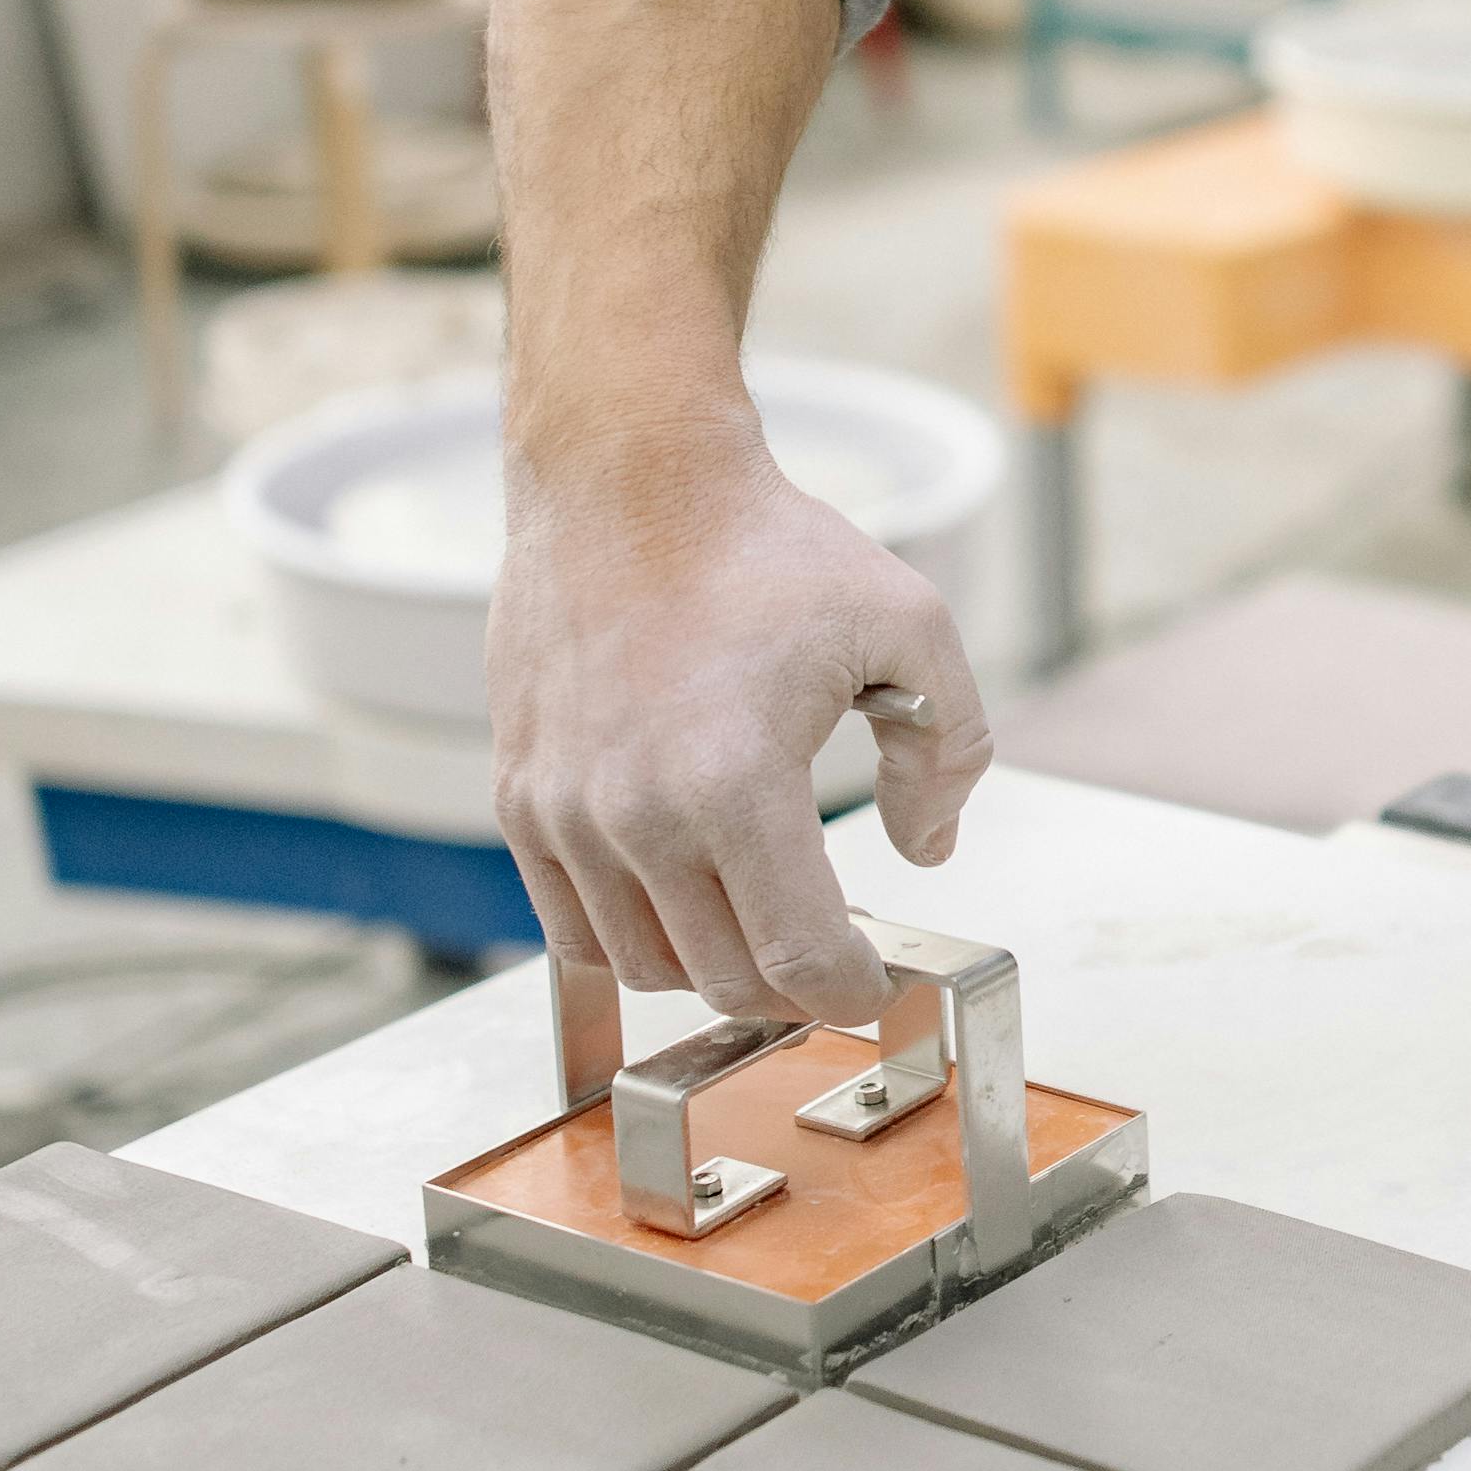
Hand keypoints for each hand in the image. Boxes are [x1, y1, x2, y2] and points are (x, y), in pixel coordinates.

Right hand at [490, 402, 992, 1027]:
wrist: (628, 477)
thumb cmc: (767, 546)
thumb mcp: (909, 625)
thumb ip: (949, 749)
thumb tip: (929, 848)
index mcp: (736, 783)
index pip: (799, 961)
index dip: (853, 993)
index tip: (877, 983)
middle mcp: (636, 814)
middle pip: (725, 982)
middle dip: (793, 987)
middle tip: (831, 952)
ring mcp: (565, 813)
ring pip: (645, 969)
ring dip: (713, 968)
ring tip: (761, 924)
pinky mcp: (521, 798)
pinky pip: (573, 931)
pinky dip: (635, 942)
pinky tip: (687, 904)